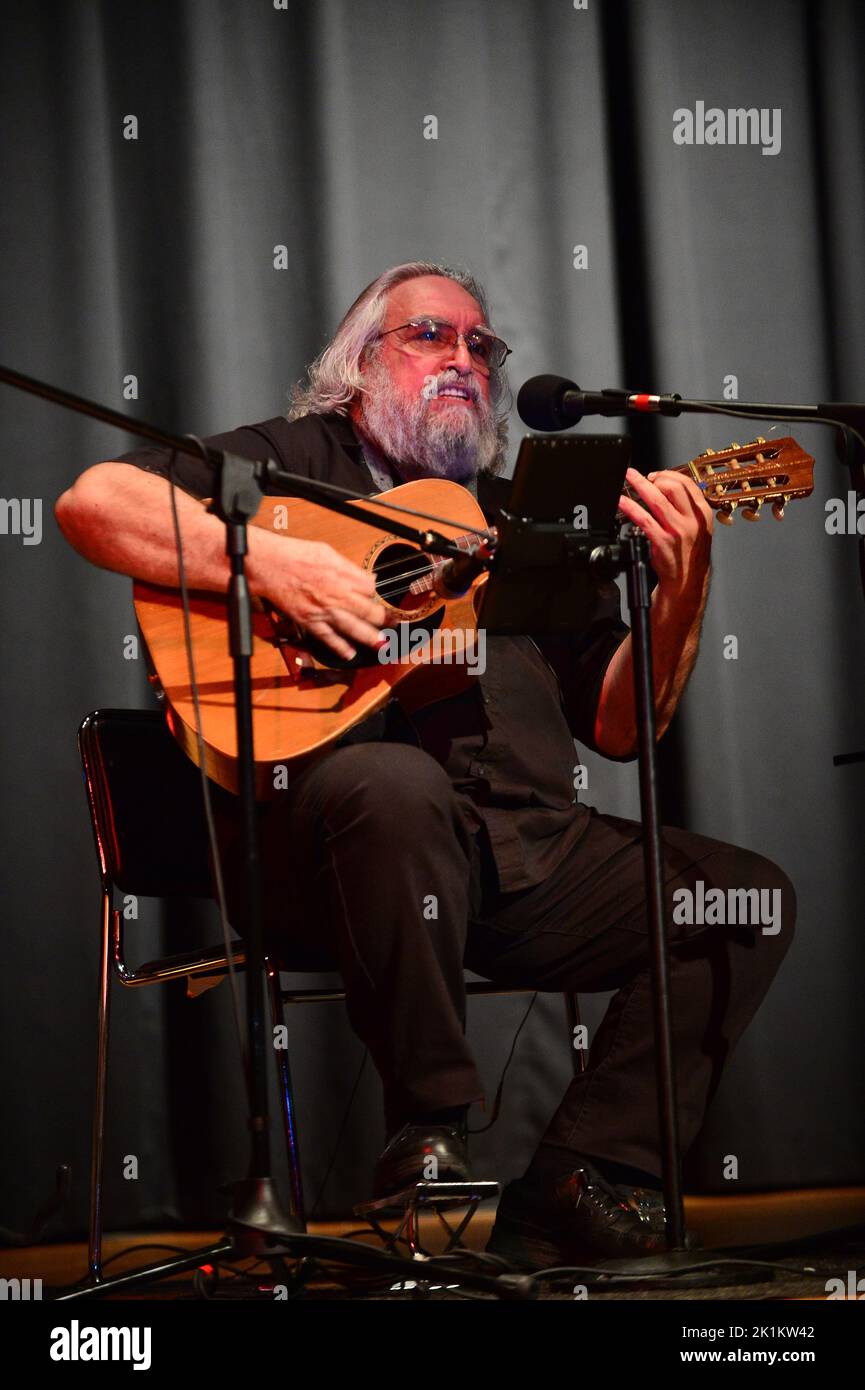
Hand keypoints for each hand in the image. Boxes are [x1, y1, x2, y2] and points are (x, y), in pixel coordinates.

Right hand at [251, 533, 385, 661]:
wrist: (269, 565)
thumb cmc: (295, 554)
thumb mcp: (328, 552)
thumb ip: (349, 568)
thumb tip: (366, 577)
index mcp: (343, 574)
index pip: (371, 588)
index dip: (375, 593)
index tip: (375, 596)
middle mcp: (337, 594)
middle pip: (370, 611)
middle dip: (385, 619)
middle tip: (393, 624)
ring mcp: (325, 610)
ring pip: (354, 628)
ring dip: (371, 638)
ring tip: (383, 644)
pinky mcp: (310, 621)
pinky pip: (329, 638)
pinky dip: (340, 647)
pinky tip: (350, 653)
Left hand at [617, 467, 712, 596]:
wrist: (687, 581)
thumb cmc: (688, 555)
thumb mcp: (697, 528)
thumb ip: (687, 508)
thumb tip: (667, 488)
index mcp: (702, 514)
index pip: (688, 484)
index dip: (669, 475)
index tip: (656, 475)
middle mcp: (692, 521)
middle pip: (673, 487)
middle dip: (655, 478)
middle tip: (642, 478)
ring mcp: (677, 531)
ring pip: (657, 500)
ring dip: (639, 485)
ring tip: (628, 478)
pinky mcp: (662, 542)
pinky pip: (643, 519)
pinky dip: (630, 507)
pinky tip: (622, 502)